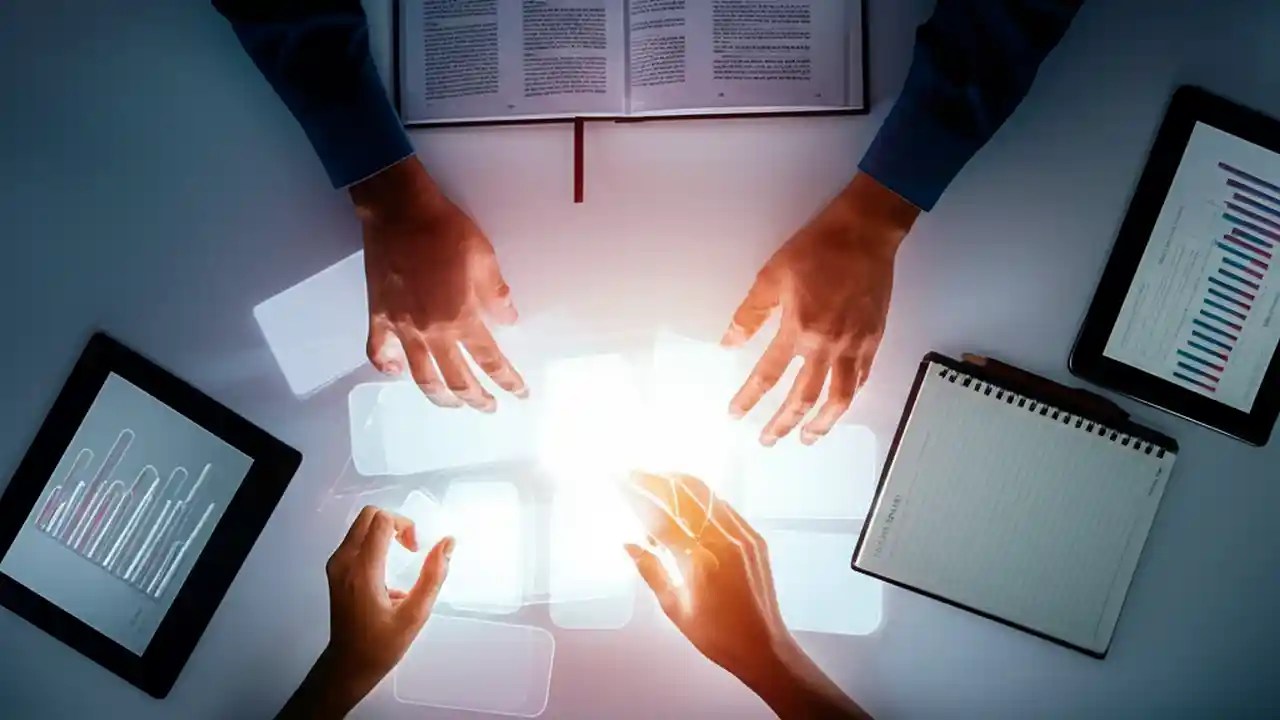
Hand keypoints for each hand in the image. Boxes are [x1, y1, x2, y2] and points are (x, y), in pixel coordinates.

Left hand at [278, 506, 453, 719]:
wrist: (349, 664)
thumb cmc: (382, 644)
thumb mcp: (415, 614)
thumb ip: (433, 576)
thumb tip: (448, 542)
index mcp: (362, 571)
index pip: (381, 521)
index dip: (405, 526)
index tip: (415, 549)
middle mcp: (343, 561)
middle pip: (369, 515)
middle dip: (395, 522)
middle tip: (410, 547)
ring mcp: (336, 564)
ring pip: (361, 525)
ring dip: (385, 530)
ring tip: (401, 555)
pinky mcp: (335, 569)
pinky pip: (356, 539)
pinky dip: (375, 541)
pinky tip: (387, 567)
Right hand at [351, 156, 526, 410]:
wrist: (399, 211)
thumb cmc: (445, 231)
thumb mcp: (485, 259)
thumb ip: (497, 295)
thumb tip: (508, 320)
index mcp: (461, 319)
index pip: (490, 361)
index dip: (508, 381)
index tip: (519, 393)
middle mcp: (431, 332)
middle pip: (457, 380)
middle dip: (477, 399)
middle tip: (489, 407)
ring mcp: (401, 328)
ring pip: (420, 376)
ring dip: (439, 397)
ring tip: (452, 404)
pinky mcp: (378, 317)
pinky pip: (379, 352)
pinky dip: (387, 367)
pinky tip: (397, 372)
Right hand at [622, 472, 869, 719]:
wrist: (764, 647)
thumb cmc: (716, 636)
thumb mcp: (674, 607)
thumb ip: (650, 571)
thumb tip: (629, 543)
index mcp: (698, 562)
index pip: (660, 518)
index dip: (637, 496)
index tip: (620, 481)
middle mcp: (723, 542)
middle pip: (685, 495)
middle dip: (657, 479)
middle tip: (635, 472)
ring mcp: (743, 537)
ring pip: (708, 495)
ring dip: (680, 483)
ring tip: (658, 479)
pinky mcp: (755, 539)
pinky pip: (725, 508)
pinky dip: (703, 499)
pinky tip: (688, 501)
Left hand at [723, 173, 918, 445]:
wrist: (865, 233)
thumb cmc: (815, 250)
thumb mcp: (771, 276)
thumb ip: (750, 314)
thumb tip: (728, 344)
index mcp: (799, 329)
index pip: (767, 376)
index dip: (749, 398)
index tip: (735, 415)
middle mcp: (828, 346)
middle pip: (802, 398)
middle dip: (782, 424)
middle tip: (767, 441)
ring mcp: (855, 346)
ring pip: (839, 398)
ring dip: (821, 424)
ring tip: (807, 438)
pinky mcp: (874, 339)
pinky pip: (862, 379)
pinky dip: (849, 397)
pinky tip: (838, 405)